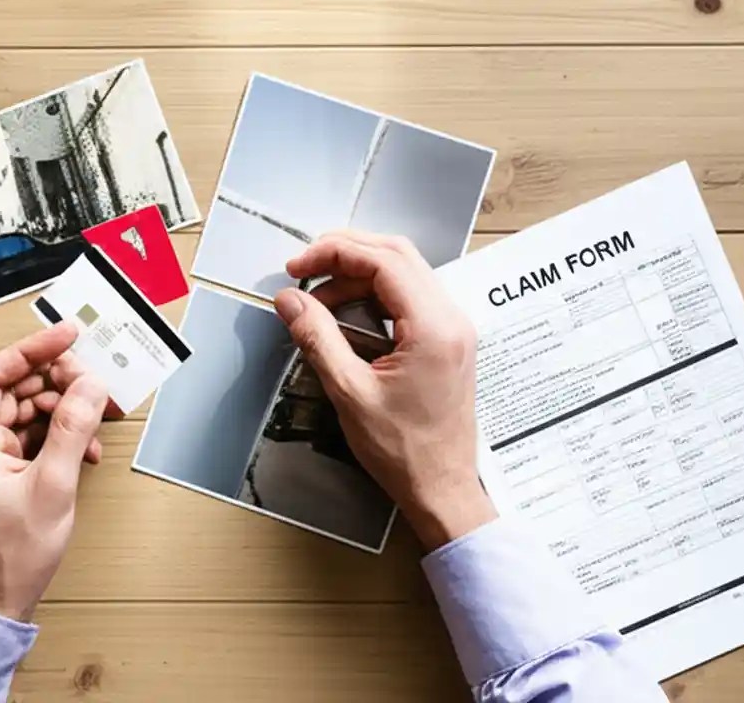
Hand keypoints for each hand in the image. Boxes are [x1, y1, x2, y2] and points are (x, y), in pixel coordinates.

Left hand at [0, 323, 108, 620]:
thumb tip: (88, 386)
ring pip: (21, 414)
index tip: (66, 335)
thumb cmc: (9, 558)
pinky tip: (80, 449)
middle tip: (91, 385)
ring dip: (60, 414)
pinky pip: (23, 439)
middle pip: (11, 392)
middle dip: (56, 385)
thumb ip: (72, 428)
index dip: (32, 349)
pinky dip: (52, 438)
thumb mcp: (53, 487)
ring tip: (93, 423)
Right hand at [274, 232, 496, 549]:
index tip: (298, 268)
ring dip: (358, 276)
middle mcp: (451, 319)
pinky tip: (345, 315)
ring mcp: (453, 329)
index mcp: (434, 327)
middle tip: (305, 269)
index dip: (334, 254)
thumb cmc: (405, 452)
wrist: (442, 488)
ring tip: (319, 300)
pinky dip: (374, 296)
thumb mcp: (349, 393)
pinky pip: (409, 298)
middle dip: (345, 254)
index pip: (383, 262)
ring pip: (404, 273)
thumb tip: (290, 300)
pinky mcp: (446, 341)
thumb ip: (317, 338)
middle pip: (396, 256)